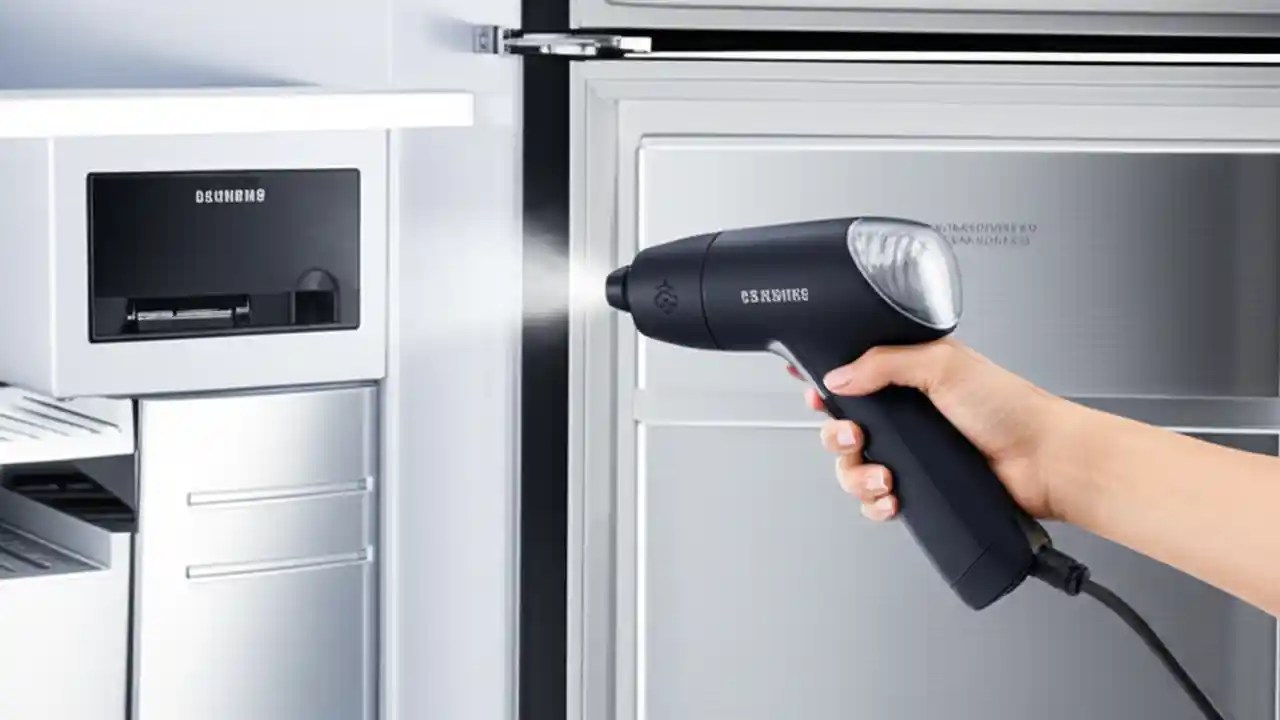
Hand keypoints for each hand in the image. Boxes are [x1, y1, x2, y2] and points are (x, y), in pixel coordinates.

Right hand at [789, 339, 1084, 522]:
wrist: (1044, 461)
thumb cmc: (1010, 407)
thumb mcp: (943, 364)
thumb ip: (884, 363)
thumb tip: (838, 375)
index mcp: (907, 378)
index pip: (852, 381)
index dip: (828, 391)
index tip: (818, 396)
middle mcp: (905, 418)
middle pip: (842, 430)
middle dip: (836, 438)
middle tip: (853, 438)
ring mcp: (911, 456)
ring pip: (854, 469)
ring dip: (856, 476)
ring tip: (883, 476)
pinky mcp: (920, 490)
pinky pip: (876, 502)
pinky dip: (875, 504)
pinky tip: (891, 498)